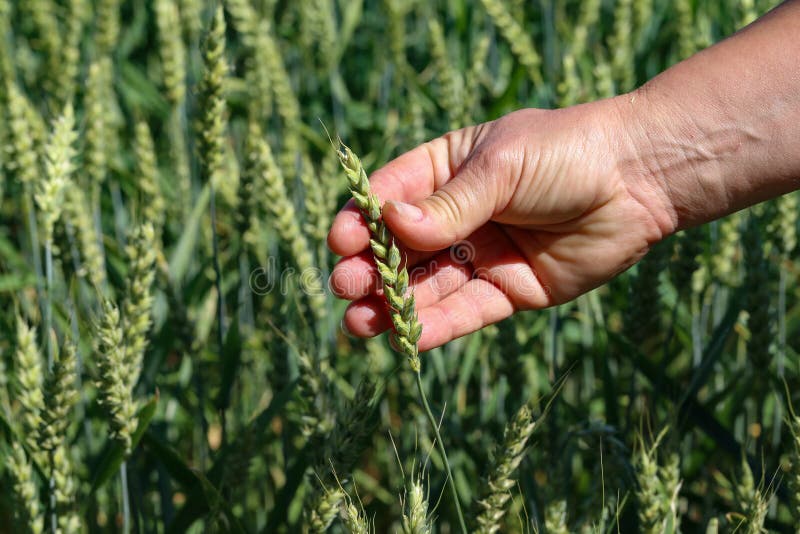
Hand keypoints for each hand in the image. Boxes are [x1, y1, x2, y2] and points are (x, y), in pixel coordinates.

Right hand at [327, 97, 674, 350]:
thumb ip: (449, 204)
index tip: (341, 240)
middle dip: (372, 268)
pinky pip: (468, 311)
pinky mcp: (510, 290)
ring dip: (394, 305)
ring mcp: (483, 255)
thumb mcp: (502, 167)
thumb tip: (389, 224)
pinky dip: (439, 325)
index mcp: (448, 170)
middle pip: (404, 247)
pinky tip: (409, 336)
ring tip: (357, 323)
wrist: (640, 179)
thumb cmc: (568, 152)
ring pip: (429, 285)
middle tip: (345, 286)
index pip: (393, 196)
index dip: (364, 219)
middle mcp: (459, 215)